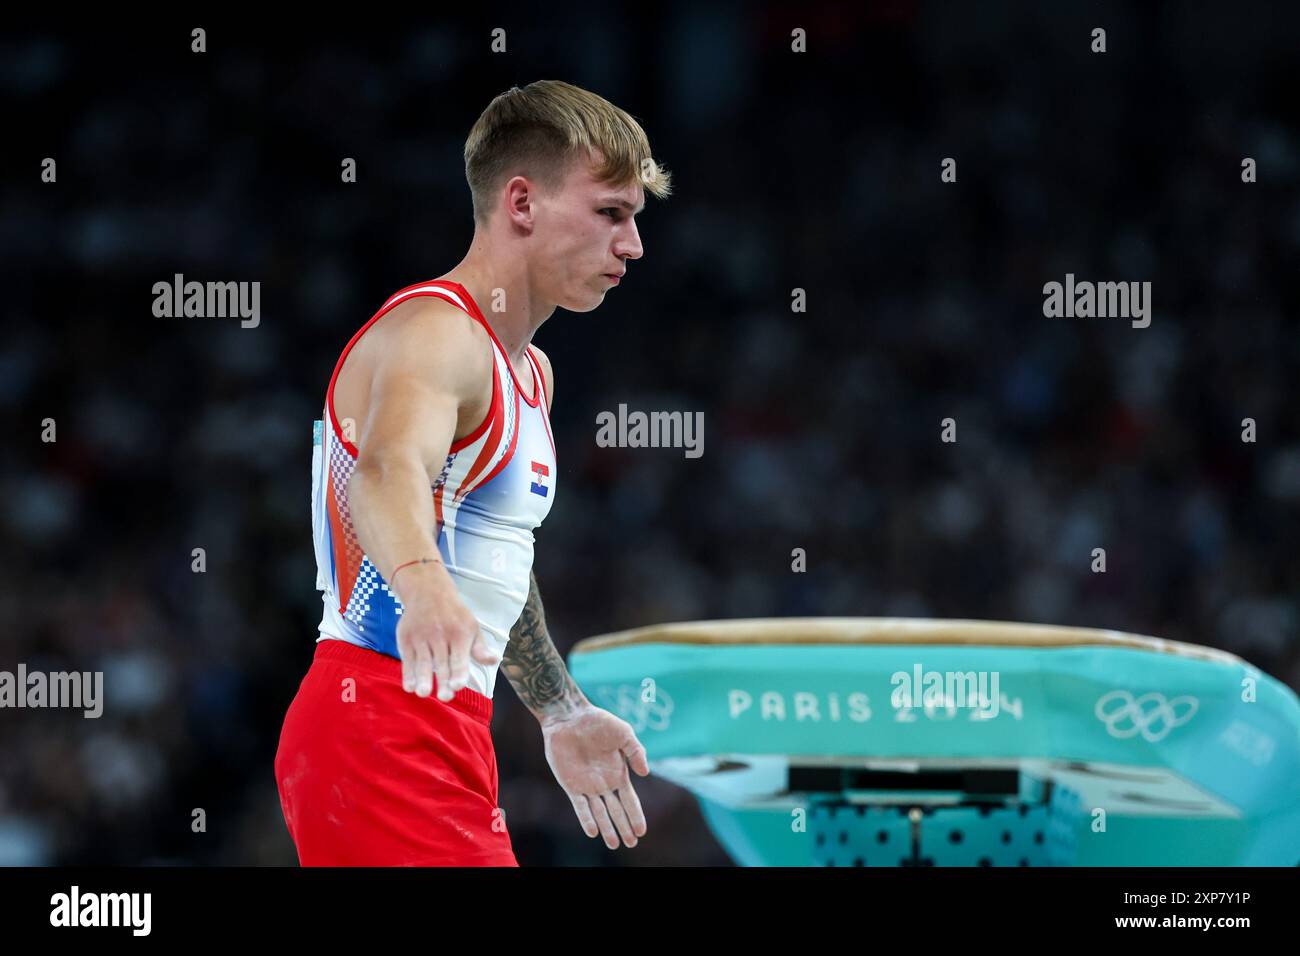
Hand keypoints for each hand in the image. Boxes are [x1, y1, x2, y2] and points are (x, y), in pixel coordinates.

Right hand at [394, 565, 497, 700]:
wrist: (428, 591)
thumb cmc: (455, 615)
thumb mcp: (472, 627)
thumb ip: (480, 648)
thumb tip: (494, 661)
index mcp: (460, 634)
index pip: (459, 657)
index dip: (459, 672)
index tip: (458, 685)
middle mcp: (440, 635)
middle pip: (442, 662)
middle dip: (443, 680)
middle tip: (445, 696)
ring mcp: (422, 636)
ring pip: (423, 661)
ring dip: (423, 678)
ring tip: (424, 693)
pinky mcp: (406, 638)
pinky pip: (407, 658)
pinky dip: (407, 672)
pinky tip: (409, 686)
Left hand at [542, 704, 649, 848]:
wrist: (570, 716)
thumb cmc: (598, 721)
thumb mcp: (624, 733)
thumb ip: (636, 752)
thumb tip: (645, 774)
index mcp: (619, 773)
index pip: (629, 800)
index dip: (636, 815)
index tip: (642, 832)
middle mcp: (604, 783)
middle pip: (616, 811)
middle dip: (624, 827)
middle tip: (631, 844)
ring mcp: (586, 785)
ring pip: (599, 813)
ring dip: (607, 828)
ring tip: (614, 844)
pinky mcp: (570, 784)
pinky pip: (579, 806)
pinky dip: (586, 818)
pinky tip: (593, 832)